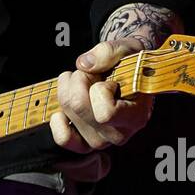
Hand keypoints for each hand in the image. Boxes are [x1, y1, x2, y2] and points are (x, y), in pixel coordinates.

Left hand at [50, 38, 155, 153]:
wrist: (130, 76)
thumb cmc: (130, 64)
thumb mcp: (127, 50)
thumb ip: (109, 52)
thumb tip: (83, 65)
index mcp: (135, 117)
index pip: (105, 112)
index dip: (100, 88)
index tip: (110, 79)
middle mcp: (118, 135)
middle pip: (77, 105)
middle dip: (80, 78)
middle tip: (92, 73)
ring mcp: (100, 142)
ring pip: (66, 111)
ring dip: (69, 89)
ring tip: (85, 83)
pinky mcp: (84, 144)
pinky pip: (62, 137)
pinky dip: (59, 118)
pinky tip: (68, 106)